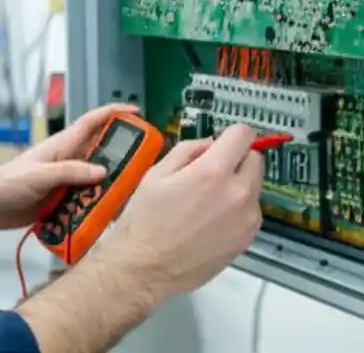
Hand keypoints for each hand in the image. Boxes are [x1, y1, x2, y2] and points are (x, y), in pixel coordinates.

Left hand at [0, 104, 132, 228]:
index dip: (112, 113)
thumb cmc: (9, 184)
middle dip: (122, 154)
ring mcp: (64, 180)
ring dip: (111, 184)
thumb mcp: (40, 175)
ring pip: (95, 177)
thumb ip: (69, 171)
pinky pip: (85, 198)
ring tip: (133, 192)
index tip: (136, 112)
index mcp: (61, 146)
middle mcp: (66, 160)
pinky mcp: (61, 198)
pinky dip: (98, 203)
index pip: (90, 123)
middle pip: (99, 151)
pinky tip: (111, 213)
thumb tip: (103, 170)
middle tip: (146, 164)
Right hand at [94, 124, 263, 298]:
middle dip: (237, 158)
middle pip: (256, 159)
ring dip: (238, 185)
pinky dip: (237, 209)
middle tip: (211, 171)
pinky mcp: (248, 238)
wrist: (146, 267)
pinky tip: (210, 221)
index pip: (244, 135)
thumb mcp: (155, 174)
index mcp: (212, 171)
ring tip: (206, 201)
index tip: (224, 140)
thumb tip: (209, 146)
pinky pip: (250, 212)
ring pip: (254, 187)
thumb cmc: (144, 220)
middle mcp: (238, 192)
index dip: (233, 133)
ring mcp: (247, 218)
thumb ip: (187, 151)